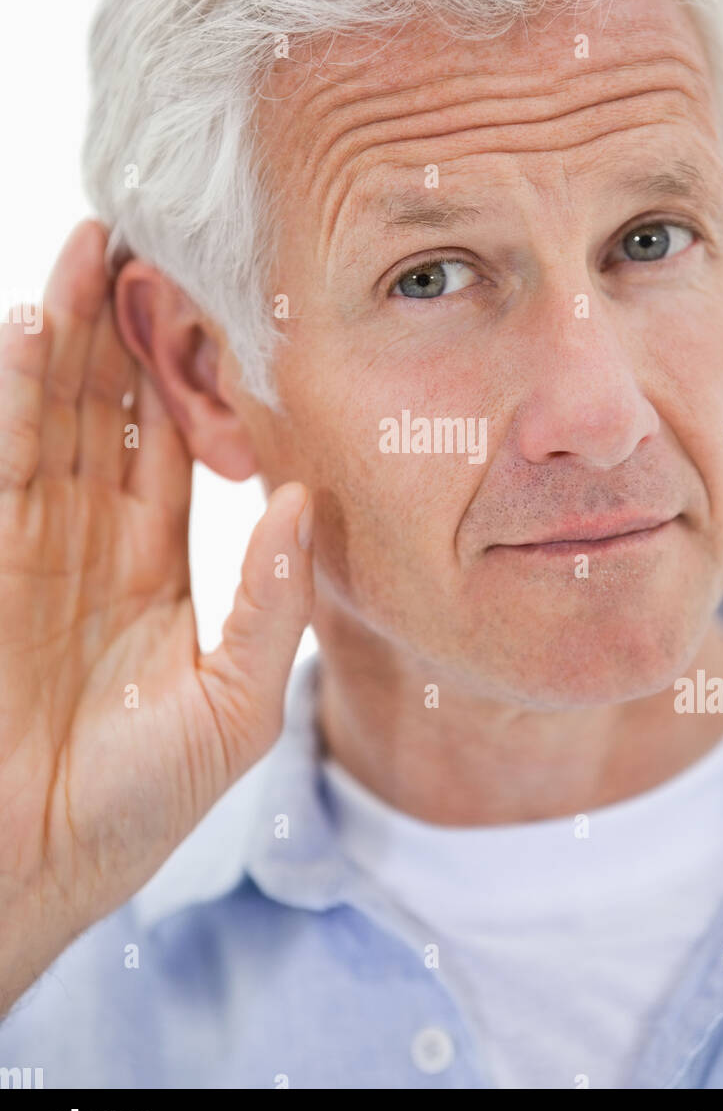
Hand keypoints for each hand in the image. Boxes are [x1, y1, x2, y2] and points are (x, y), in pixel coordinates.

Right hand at [0, 221, 312, 1009]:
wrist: (31, 870)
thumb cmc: (133, 808)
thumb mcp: (232, 707)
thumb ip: (270, 603)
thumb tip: (303, 500)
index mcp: (151, 571)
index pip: (173, 450)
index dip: (188, 379)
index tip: (208, 306)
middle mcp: (88, 544)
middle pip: (107, 412)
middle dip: (123, 330)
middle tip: (145, 240)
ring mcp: (28, 546)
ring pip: (52, 417)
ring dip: (71, 335)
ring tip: (92, 250)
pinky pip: (3, 461)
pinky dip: (15, 395)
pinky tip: (36, 328)